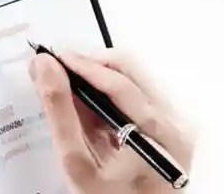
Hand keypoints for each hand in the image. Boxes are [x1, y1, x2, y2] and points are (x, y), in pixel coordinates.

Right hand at [30, 50, 194, 193]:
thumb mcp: (79, 164)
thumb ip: (61, 113)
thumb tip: (45, 67)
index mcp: (158, 135)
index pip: (118, 85)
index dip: (83, 66)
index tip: (53, 58)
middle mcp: (176, 124)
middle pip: (130, 73)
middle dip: (90, 65)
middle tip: (58, 68)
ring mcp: (179, 124)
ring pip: (136, 77)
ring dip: (101, 75)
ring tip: (72, 84)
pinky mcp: (175, 125)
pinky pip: (143, 92)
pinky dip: (114, 89)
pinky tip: (93, 102)